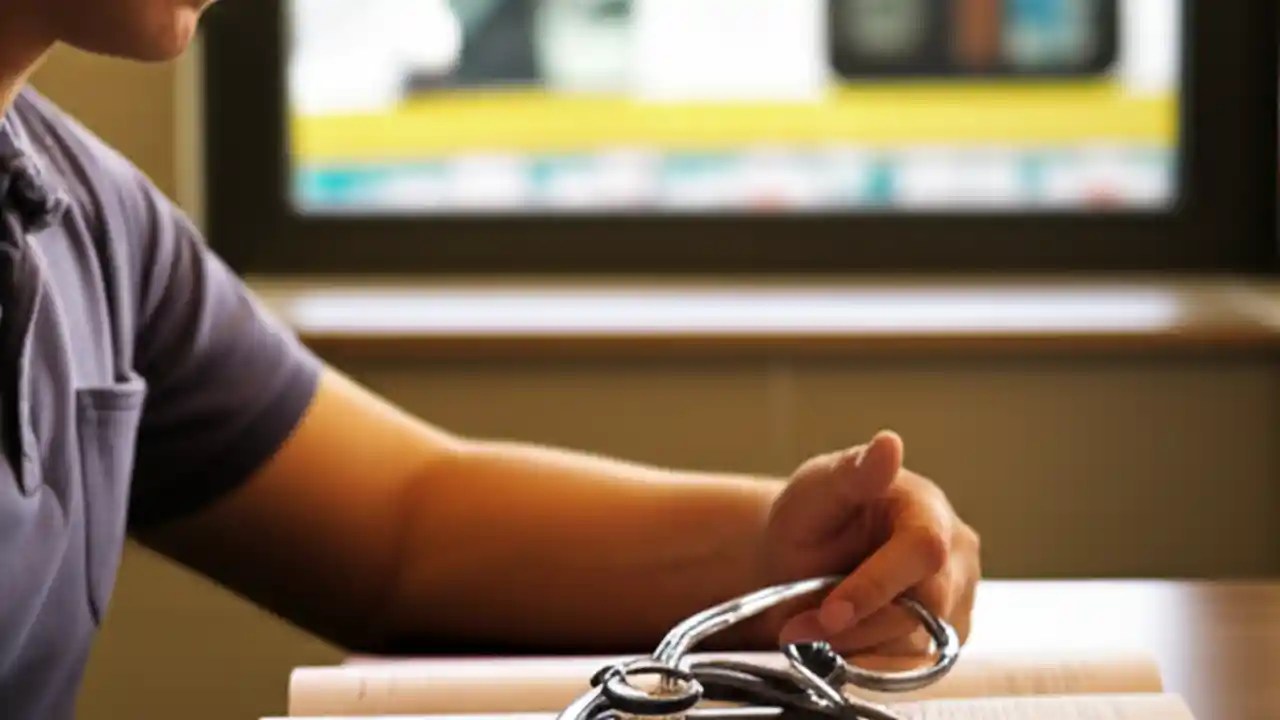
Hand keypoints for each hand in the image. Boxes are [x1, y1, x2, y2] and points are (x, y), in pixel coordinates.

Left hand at [756, 431, 979, 657]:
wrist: (802, 560)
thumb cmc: (811, 518)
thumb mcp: (816, 490)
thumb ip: (851, 473)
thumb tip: (888, 444)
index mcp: (927, 507)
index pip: (922, 551)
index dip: (877, 586)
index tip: (830, 611)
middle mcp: (956, 553)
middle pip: (925, 608)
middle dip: (856, 624)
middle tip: (799, 627)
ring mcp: (958, 597)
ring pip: (915, 643)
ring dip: (854, 644)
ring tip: (808, 626)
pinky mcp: (947, 636)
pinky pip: (911, 664)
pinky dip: (867, 657)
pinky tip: (839, 636)